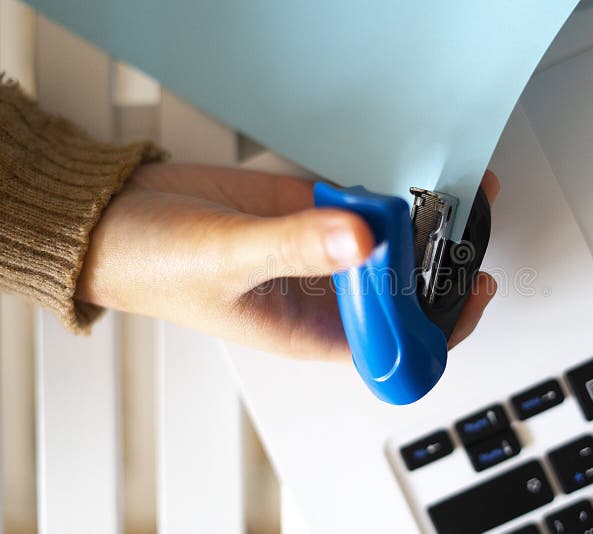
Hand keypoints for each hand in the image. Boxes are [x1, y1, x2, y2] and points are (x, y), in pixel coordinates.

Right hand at [76, 164, 498, 360]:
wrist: (120, 218)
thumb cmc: (155, 267)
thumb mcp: (225, 263)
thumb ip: (294, 248)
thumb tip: (364, 238)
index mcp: (312, 330)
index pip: (397, 342)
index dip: (444, 324)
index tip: (472, 286)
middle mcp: (326, 293)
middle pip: (405, 289)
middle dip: (443, 263)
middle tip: (467, 224)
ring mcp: (322, 248)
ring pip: (390, 243)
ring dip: (423, 222)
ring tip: (454, 194)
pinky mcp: (312, 210)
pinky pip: (363, 203)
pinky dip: (386, 192)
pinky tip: (407, 178)